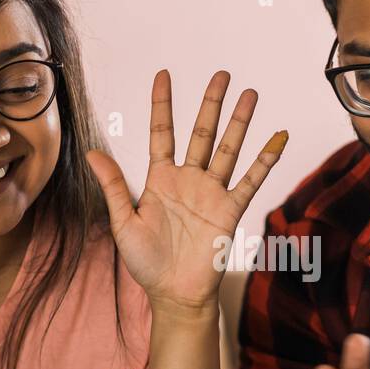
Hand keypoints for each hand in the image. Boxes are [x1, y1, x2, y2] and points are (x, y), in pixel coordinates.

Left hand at [85, 69, 285, 317]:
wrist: (174, 294)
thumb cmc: (146, 263)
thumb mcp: (122, 222)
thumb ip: (113, 186)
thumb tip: (92, 152)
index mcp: (159, 179)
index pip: (161, 132)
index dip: (162, 104)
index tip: (164, 75)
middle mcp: (188, 180)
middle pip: (202, 132)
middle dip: (212, 103)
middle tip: (222, 74)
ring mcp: (211, 193)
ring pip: (228, 149)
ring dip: (240, 122)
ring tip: (250, 94)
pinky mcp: (230, 210)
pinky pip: (250, 181)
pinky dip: (265, 160)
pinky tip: (277, 137)